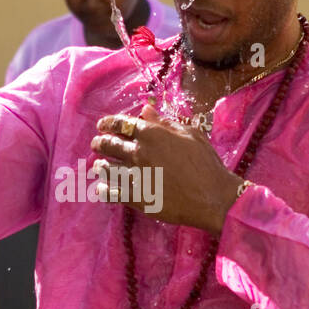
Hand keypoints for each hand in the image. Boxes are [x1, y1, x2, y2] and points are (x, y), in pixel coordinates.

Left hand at [90, 102, 241, 234]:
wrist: (212, 196)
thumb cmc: (206, 163)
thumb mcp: (189, 134)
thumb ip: (164, 122)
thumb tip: (145, 110)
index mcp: (152, 133)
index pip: (121, 123)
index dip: (108, 123)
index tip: (101, 126)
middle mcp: (139, 152)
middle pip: (110, 144)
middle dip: (99, 143)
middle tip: (96, 144)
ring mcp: (136, 175)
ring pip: (108, 168)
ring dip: (100, 166)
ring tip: (98, 166)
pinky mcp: (137, 197)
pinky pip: (112, 193)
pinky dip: (103, 190)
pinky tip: (101, 189)